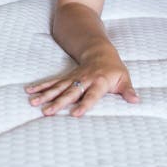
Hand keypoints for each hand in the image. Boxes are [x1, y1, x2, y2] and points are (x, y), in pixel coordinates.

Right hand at [24, 51, 138, 117]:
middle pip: (69, 92)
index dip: (84, 104)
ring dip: (45, 95)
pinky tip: (29, 91)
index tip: (75, 114)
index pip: (91, 95)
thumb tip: (136, 100)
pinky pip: (52, 82)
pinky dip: (40, 86)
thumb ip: (128, 91)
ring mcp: (72, 78)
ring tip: (33, 102)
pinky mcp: (65, 77)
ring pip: (57, 87)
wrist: (99, 51)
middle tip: (47, 112)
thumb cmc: (113, 68)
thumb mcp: (124, 78)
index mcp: (98, 82)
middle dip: (58, 103)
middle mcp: (83, 80)